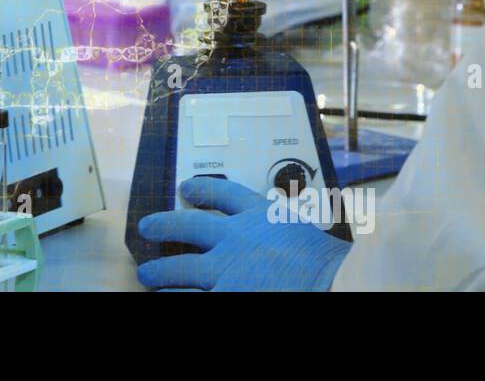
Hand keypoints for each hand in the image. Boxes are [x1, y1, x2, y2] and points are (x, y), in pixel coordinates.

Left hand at [137, 176, 349, 290]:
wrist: (336, 283)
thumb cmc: (333, 264)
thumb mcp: (316, 234)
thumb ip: (293, 230)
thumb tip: (300, 229)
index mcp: (263, 218)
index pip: (226, 195)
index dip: (203, 189)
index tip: (188, 186)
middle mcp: (236, 240)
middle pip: (188, 225)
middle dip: (164, 225)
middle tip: (148, 225)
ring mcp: (224, 272)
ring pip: (178, 268)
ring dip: (160, 272)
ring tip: (148, 274)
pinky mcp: (222, 296)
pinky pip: (187, 299)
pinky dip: (174, 298)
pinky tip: (164, 298)